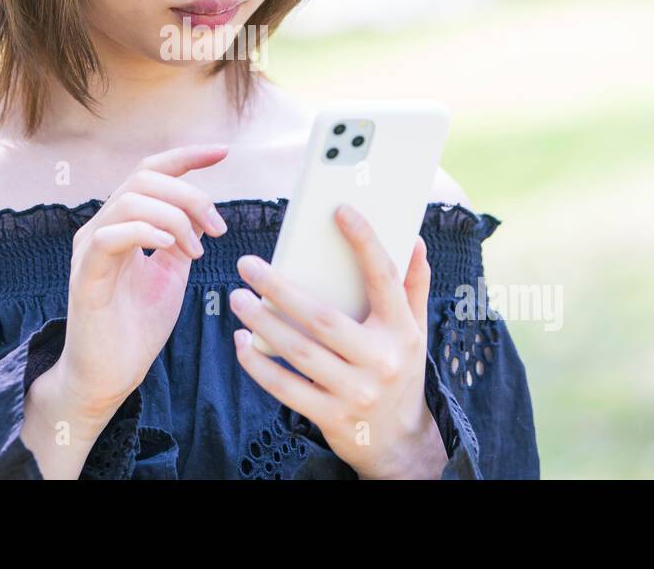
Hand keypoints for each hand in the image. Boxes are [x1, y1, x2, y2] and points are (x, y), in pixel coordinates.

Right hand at [54, 144, 229, 418]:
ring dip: (174, 218)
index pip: (150, 172)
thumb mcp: (170, 275)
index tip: (223, 152)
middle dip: (190, 195)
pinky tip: (172, 249)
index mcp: (122, 224)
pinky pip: (110, 235)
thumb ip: (180, 240)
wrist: (110, 375)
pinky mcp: (86, 275)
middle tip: (217, 229)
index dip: (186, 156)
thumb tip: (200, 216)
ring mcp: (90, 249)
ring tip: (195, 248)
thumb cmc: (136, 328)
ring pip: (129, 200)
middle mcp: (102, 227)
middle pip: (144, 178)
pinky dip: (146, 232)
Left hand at [231, 203, 448, 478]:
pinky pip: (285, 388)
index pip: (385, 278)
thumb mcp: (415, 331)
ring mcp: (355, 391)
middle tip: (248, 265)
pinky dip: (258, 364)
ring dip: (261, 323)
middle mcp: (381, 360)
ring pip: (298, 351)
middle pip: (322, 317)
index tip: (340, 211)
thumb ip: (413, 286)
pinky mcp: (330, 417)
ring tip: (238, 297)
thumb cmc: (400, 371)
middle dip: (279, 289)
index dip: (365, 242)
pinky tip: (242, 342)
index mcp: (402, 330)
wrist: (399, 442)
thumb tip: (415, 239)